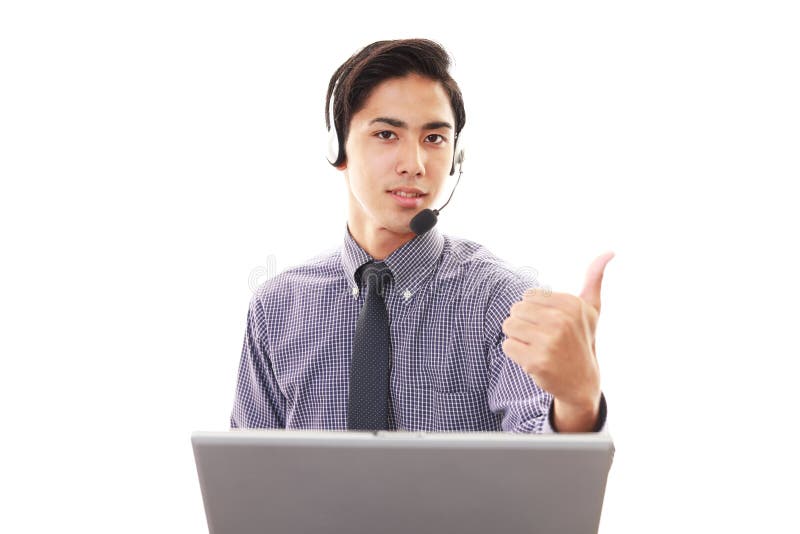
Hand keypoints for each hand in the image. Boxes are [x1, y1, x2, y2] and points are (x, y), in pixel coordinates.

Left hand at [501, 252, 613, 426]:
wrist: (582, 383)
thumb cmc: (582, 340)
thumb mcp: (591, 309)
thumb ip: (594, 279)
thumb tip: (609, 252)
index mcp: (571, 304)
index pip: (528, 296)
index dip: (535, 312)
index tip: (553, 325)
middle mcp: (562, 320)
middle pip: (516, 309)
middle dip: (524, 323)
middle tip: (542, 338)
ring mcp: (549, 341)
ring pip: (509, 326)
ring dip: (518, 338)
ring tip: (537, 347)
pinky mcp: (536, 360)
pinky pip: (507, 345)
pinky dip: (515, 353)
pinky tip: (533, 359)